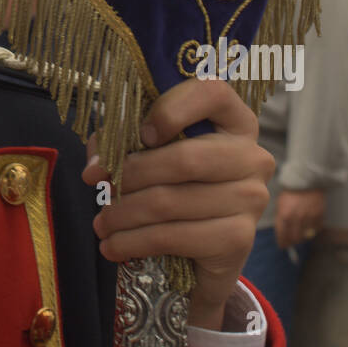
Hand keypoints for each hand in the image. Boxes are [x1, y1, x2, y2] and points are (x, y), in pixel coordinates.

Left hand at [82, 77, 273, 329]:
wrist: (201, 253)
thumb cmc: (174, 187)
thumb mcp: (149, 154)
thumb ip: (120, 144)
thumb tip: (95, 167)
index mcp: (234, 120)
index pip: (212, 93)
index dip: (171, 109)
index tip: (141, 134)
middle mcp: (252, 156)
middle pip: (184, 158)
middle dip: (131, 174)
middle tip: (99, 188)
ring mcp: (251, 199)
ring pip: (171, 202)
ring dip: (124, 214)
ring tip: (101, 223)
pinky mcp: (239, 239)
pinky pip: (174, 237)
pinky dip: (134, 242)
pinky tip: (113, 246)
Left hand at [274, 189, 324, 249]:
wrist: (307, 181)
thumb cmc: (291, 192)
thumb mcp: (281, 203)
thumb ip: (281, 218)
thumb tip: (282, 234)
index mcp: (284, 214)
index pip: (282, 234)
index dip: (282, 242)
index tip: (282, 245)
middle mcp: (297, 217)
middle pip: (295, 238)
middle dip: (292, 241)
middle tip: (292, 241)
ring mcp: (309, 216)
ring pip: (306, 235)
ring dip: (303, 236)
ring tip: (300, 232)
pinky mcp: (319, 215)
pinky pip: (316, 229)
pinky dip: (313, 229)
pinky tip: (310, 225)